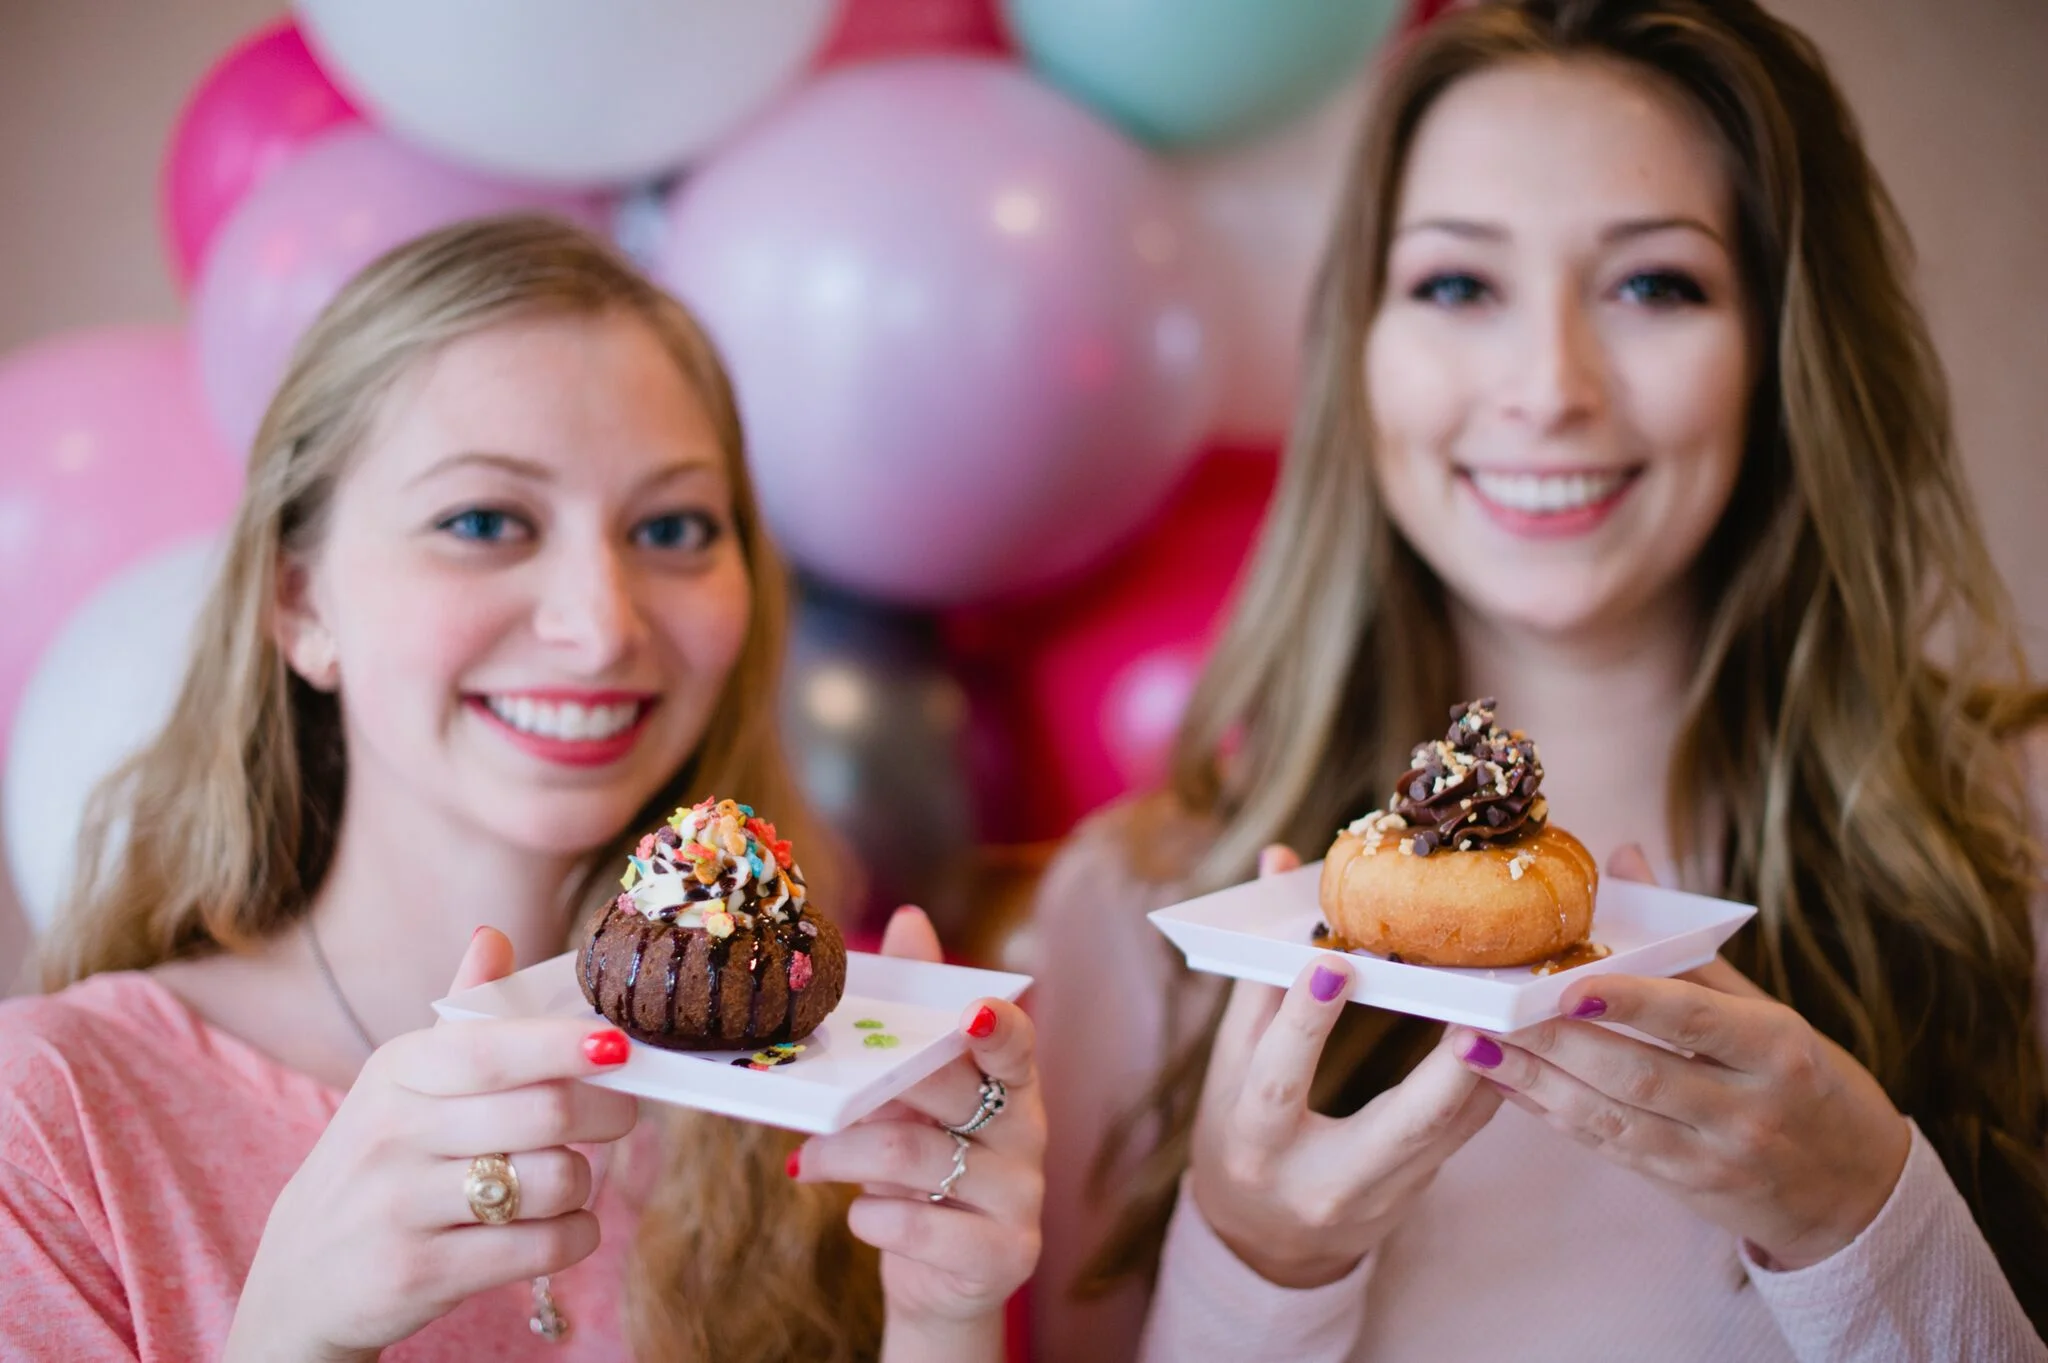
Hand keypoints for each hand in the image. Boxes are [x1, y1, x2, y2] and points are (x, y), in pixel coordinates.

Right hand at [226, 928, 640, 1361]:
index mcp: (398, 1072)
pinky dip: (574, 1236)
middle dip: (606, 1113)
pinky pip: (539, 1249)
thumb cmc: (380, 1162)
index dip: (562, 1045)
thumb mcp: (401, 1084)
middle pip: (541, 1112)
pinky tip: (562, 1226)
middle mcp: (393, 1134)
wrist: (303, 1276)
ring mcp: (401, 1207)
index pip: (490, 1049)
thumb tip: (494, 936)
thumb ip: (458, 1019)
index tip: (619, 1045)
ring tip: (569, 1179)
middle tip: (623, 1114)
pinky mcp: (419, 1273)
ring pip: (549, 1182)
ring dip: (584, 1182)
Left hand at [792, 906, 1043, 1361]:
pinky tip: (860, 1216)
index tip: (970, 1013)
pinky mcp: (1001, 1257)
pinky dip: (871, 1219)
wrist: (942, 1278)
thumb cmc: (925, 1167)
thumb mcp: (917, 1093)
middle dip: (877, 1089)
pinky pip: (921, 1229)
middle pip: (953, 1093)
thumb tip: (909, 918)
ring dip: (847, 1156)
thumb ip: (915, 1017)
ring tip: (809, 1160)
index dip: (999, 1027)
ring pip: (920, 1160)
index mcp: (1011, 1085)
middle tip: (824, 1096)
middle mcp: (1026, 1136)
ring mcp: (1019, 1198)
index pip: (1017, 1045)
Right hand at [1189, 847, 1501, 1288]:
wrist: (1265, 1238)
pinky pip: (1463, 1135)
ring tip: (1515, 1007)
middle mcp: (1319, 1180)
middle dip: (1442, 1069)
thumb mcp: (1231, 1063)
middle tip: (1476, 1007)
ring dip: (1488, 1068)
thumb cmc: (1239, 1131)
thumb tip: (1278, 865)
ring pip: (1449, 1132)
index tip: (1330, 960)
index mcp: (1254, 1141)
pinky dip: (1489, 1081)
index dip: (1303, 1022)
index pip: (1275, 1082)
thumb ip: (1260, 969)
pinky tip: (1512, 1036)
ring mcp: (1378, 1196)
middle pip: (1394, 1125)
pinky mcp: (1417, 1193)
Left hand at [1450, 846, 1911, 1269]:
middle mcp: (1749, 1108)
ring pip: (1612, 1117)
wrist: (1855, 1191)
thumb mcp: (1768, 1010)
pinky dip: (1553, 1113)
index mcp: (1776, 1048)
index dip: (1628, 1003)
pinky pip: (1610, 1146)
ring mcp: (1717, 1156)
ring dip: (1535, 1081)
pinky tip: (1507, 1084)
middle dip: (1554, 1041)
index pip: (1693, 1020)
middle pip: (1636, 1072)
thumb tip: (1625, 858)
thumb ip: (1688, 945)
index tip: (1565, 984)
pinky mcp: (1687, 1189)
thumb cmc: (1803, 1079)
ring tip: (1474, 1046)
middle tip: (1487, 1010)